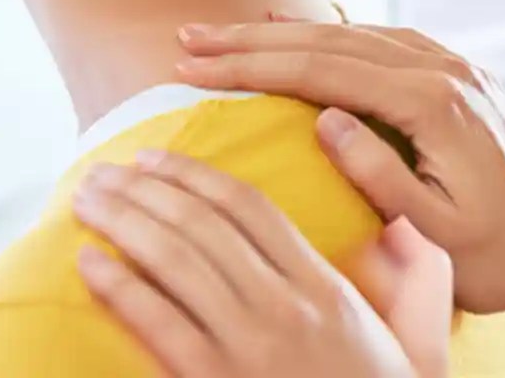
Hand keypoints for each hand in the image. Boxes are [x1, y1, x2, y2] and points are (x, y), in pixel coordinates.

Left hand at [73, 154, 452, 377]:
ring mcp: (249, 346)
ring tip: (86, 200)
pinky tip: (88, 263)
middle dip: (144, 188)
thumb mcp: (418, 344)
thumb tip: (407, 225)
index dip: (194, 175)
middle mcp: (287, 307)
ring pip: (175, 260)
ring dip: (123, 221)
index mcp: (325, 288)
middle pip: (203, 224)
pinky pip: (158, 322)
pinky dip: (119, 286)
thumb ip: (418, 280)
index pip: (250, 208)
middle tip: (100, 170)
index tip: (153, 158)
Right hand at [175, 21, 504, 312]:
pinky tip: (291, 24)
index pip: (323, 72)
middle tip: (190, 39)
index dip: (252, 66)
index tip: (196, 66)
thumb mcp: (435, 232)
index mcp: (434, 105)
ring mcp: (448, 64)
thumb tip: (324, 119)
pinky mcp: (448, 72)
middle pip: (328, 41)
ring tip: (222, 33)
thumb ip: (379, 174)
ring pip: (348, 33)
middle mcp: (442, 70)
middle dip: (251, 40)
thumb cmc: (497, 254)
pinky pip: (376, 40)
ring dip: (280, 32)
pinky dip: (325, 33)